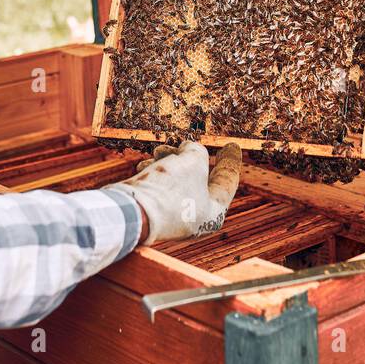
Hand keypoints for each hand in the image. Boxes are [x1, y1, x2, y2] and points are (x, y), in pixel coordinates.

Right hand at [108, 141, 242, 244]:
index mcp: (214, 213)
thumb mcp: (193, 161)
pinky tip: (145, 166)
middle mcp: (195, 219)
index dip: (231, 161)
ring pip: (176, 180)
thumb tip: (188, 150)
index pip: (228, 182)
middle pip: (199, 179)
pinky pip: (159, 187)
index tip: (233, 146)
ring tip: (158, 151)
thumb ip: (197, 151)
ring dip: (167, 161)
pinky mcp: (153, 212)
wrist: (131, 210)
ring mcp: (172, 218)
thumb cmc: (170, 189)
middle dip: (188, 156)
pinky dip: (154, 173)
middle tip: (186, 143)